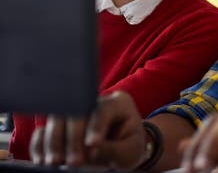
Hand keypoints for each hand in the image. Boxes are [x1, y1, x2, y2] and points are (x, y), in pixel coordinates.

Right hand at [30, 91, 146, 169]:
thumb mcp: (129, 151)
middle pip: (76, 112)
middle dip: (73, 138)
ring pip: (56, 118)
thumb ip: (113, 149)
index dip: (96, 126)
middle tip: (74, 161)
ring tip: (56, 162)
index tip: (92, 144)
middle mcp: (95, 102)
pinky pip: (43, 131)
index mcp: (118, 104)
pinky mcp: (60, 126)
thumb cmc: (128, 148)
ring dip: (53, 142)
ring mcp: (75, 112)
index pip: (104, 109)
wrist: (120, 152)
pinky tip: (43, 160)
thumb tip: (92, 150)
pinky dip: (40, 146)